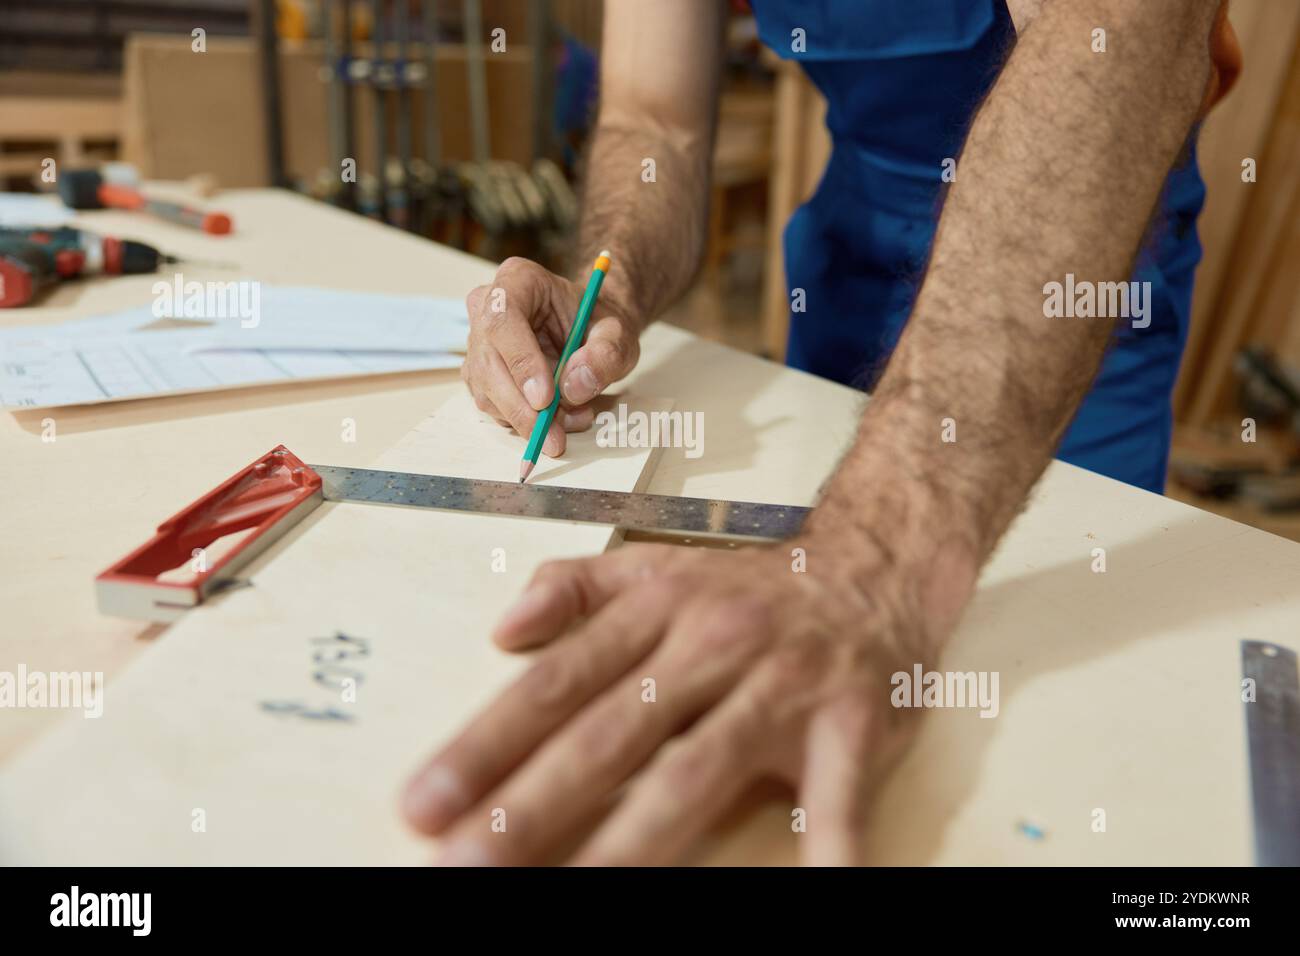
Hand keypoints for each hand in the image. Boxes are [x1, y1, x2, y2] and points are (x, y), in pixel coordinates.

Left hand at [401, 538, 933, 865]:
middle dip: (531, 805)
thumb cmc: (753, 586)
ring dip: (627, 842)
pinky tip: (811, 891)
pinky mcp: (850, 727)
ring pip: (695, 771)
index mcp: (659, 611)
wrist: (874, 564)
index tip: (426, 802)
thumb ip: (576, 588)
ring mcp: (782, 688)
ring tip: (568, 897)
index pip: (558, 684)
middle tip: (463, 863)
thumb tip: (501, 630)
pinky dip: (825, 850)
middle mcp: (712, 646)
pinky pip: (835, 800)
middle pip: (610, 734)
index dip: (488, 745)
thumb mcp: (658, 566)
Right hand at [462, 257, 641, 457]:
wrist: (589, 331)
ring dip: (526, 419)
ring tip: (573, 419)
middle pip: (488, 361)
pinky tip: (558, 419)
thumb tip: (573, 386)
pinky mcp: (480, 374)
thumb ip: (606, 354)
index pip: (504, 318)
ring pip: (487, 390)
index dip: (520, 360)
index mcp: (518, 280)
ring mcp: (479, 342)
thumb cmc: (598, 324)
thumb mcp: (618, 333)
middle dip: (521, 407)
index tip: (544, 398)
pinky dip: (524, 422)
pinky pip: (494, 406)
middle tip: (552, 437)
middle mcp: (488, 307)